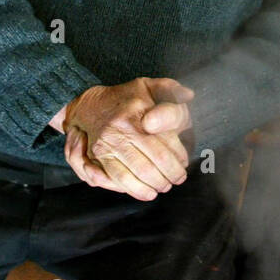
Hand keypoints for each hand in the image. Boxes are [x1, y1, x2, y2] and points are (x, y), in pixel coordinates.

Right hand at [61, 78, 193, 200]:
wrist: (90, 105)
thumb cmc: (125, 98)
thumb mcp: (148, 86)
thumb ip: (170, 89)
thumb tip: (189, 95)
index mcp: (139, 110)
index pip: (166, 139)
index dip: (179, 155)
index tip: (184, 162)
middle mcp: (124, 126)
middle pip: (156, 159)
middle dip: (171, 174)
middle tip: (177, 178)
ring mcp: (111, 142)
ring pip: (140, 171)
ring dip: (156, 184)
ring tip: (164, 186)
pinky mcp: (101, 155)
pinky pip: (120, 178)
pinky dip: (137, 190)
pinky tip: (147, 192)